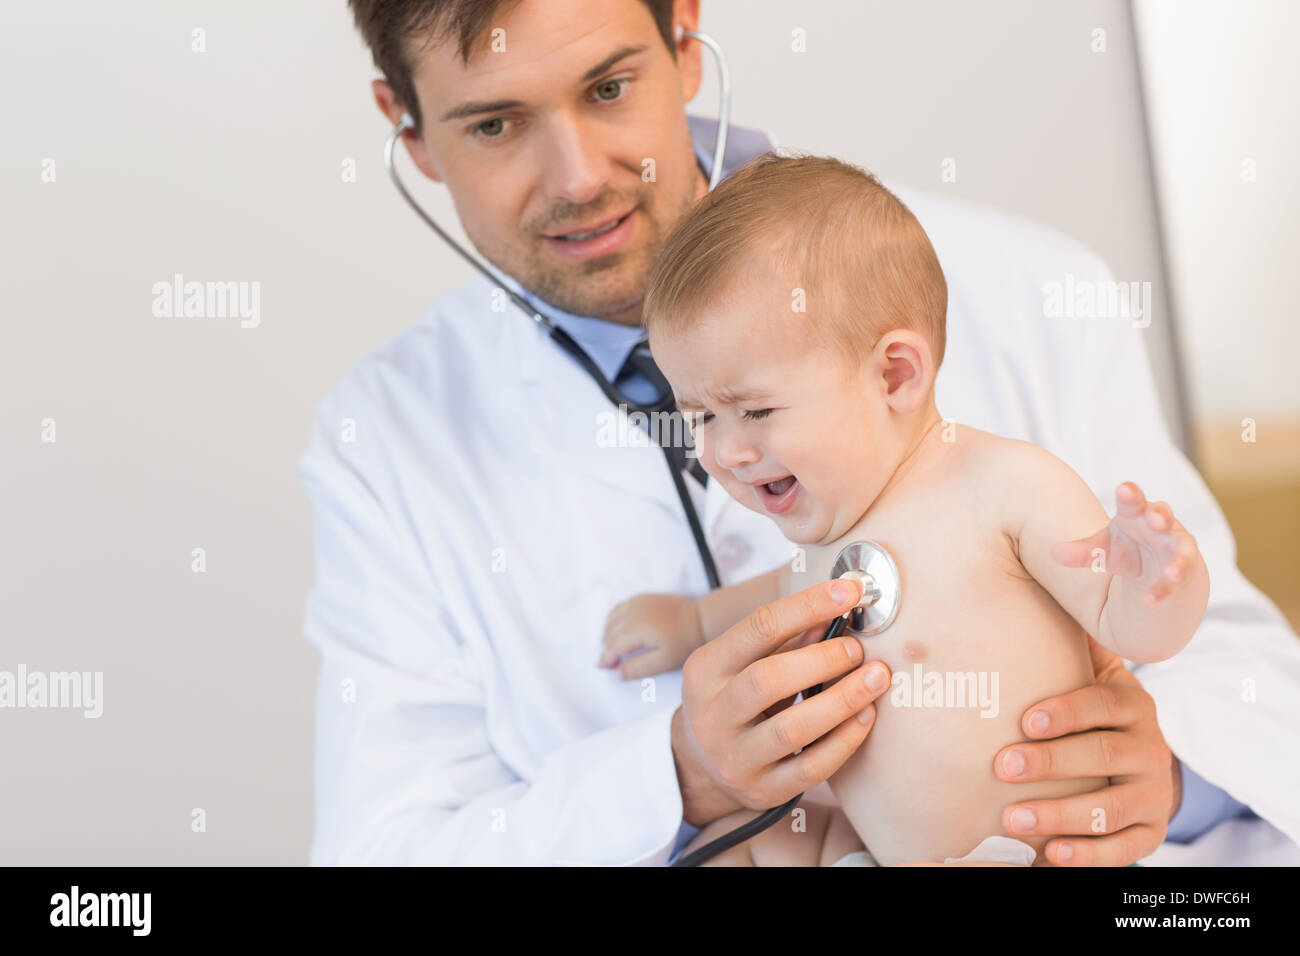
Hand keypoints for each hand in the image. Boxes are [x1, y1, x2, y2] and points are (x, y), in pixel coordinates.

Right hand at [598, 593, 703, 678]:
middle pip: (610, 632)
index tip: (601, 667)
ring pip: (612, 618)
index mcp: (637, 629)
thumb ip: (639, 668)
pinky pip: (620, 607)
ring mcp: (637, 602)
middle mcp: (633, 612)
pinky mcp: (642, 597)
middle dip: (607, 647)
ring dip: (608, 633)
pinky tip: (619, 628)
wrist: (699, 618)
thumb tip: (618, 673)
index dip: (606, 658)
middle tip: (609, 661)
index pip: (613, 646)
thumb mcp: (663, 662)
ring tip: (612, 646)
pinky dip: (614, 619)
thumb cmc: (683, 643)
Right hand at [671, 578, 892, 827]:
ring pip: (792, 729)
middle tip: (858, 649)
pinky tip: (866, 717)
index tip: (849, 592)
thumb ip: (786, 639)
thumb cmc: (732, 698)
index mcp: (706, 669)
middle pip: (768, 680)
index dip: (807, 605)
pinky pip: (811, 768)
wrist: (698, 766)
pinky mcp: (762, 790)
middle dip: (822, 659)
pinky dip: (845, 741)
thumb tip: (837, 607)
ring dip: (842, 700)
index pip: (757, 627)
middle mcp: (712, 714)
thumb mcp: (743, 663)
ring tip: (876, 678)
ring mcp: (735, 757)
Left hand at [995, 636, 1178, 865]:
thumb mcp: (1086, 674)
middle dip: (1050, 763)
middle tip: (1002, 767)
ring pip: (1108, 808)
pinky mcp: (1152, 832)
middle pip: (1102, 755)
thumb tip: (1028, 581)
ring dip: (1059, 814)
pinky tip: (1052, 854)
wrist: (1135, 764)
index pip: (1103, 703)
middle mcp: (1150, 748)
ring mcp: (1154, 793)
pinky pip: (1124, 849)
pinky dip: (1088, 855)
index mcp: (1132, 704)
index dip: (1066, 711)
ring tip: (1013, 819)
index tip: (1024, 720)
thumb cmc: (1087, 712)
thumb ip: (1066, 641)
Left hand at [1052, 481, 1201, 604]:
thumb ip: (1081, 551)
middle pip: (1163, 515)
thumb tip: (1054, 553)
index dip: (1130, 494)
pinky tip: (1148, 601)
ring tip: (1171, 572)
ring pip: (1181, 550)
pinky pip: (1174, 582)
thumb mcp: (1101, 548)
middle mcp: (1160, 525)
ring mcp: (1175, 546)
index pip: (1132, 500)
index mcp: (1135, 513)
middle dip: (1160, 515)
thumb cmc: (1125, 546)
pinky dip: (1162, 590)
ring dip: (1177, 561)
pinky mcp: (1183, 569)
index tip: (1124, 490)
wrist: (1154, 565)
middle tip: (1155, 516)